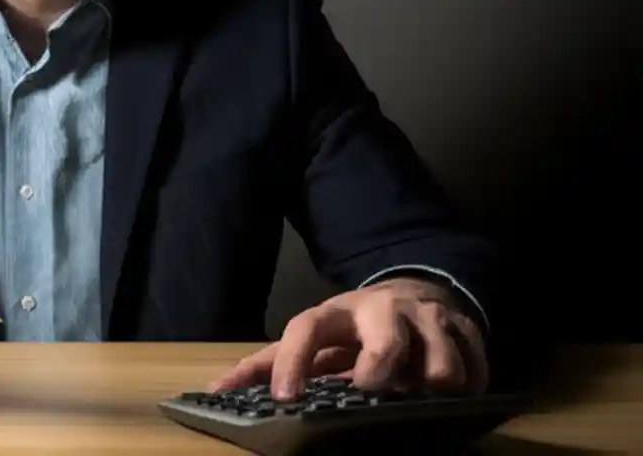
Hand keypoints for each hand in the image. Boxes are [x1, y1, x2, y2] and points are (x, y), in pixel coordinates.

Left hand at [210, 277, 486, 399]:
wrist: (414, 292)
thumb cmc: (353, 328)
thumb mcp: (314, 337)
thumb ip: (267, 364)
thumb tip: (215, 388)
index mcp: (336, 312)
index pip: (307, 328)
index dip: (292, 361)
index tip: (285, 398)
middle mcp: (384, 310)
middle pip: (385, 345)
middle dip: (380, 376)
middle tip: (373, 395)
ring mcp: (430, 320)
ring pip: (439, 366)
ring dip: (430, 388)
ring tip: (418, 394)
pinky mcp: (468, 331)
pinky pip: (476, 373)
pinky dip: (467, 389)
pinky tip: (451, 395)